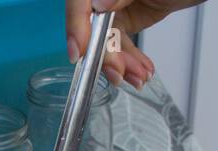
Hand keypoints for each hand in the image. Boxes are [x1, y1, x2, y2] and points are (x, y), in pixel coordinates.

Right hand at [66, 0, 203, 87]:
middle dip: (105, 54)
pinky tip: (141, 71)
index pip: (80, 1)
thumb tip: (98, 6)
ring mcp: (114, 4)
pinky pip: (121, 43)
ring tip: (138, 76)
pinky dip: (130, 60)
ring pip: (106, 39)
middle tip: (118, 72)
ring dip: (122, 63)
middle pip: (92, 26)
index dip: (76, 25)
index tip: (79, 51)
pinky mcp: (126, 17)